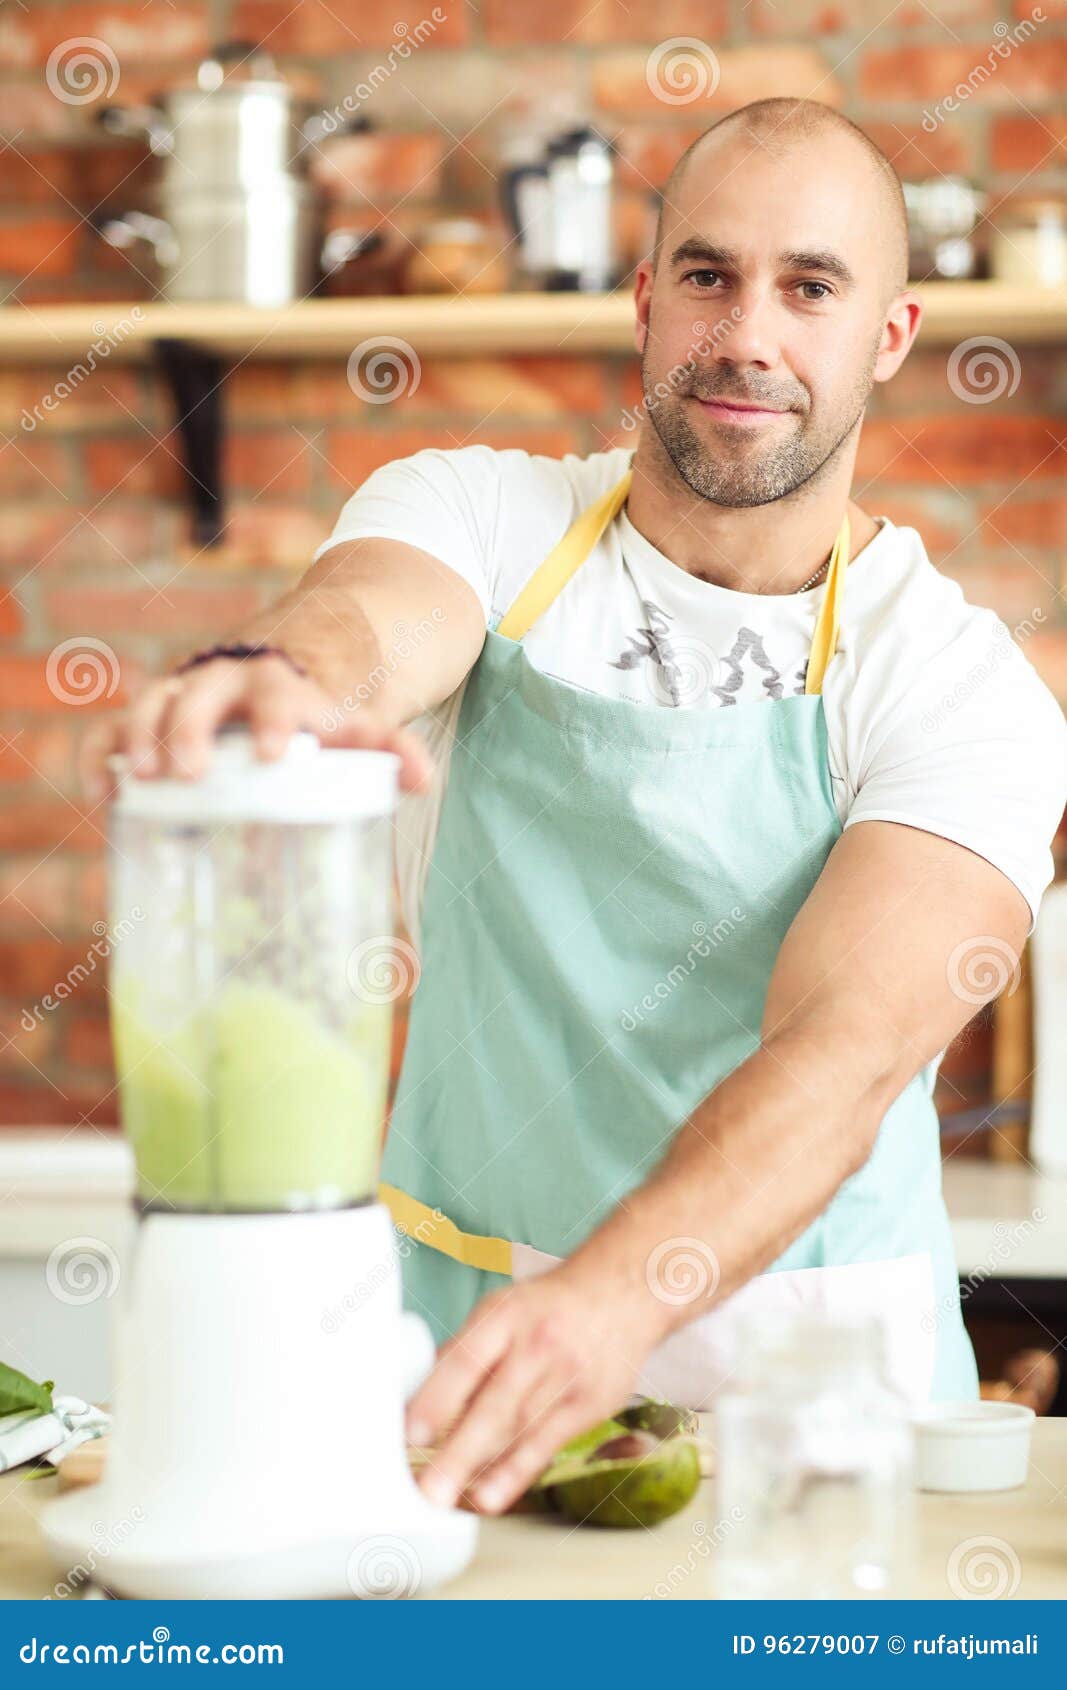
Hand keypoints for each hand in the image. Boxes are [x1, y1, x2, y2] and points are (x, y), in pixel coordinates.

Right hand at [78, 654, 432, 802]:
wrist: (294, 657)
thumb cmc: (324, 709)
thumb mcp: (358, 720)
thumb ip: (388, 746)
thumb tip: (423, 778)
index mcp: (284, 685)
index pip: (279, 696)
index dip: (275, 721)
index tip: (274, 754)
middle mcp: (228, 684)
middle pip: (202, 694)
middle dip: (191, 729)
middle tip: (188, 772)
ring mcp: (184, 696)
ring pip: (153, 703)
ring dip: (141, 738)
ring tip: (139, 780)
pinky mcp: (153, 718)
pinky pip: (114, 729)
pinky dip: (102, 754)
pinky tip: (100, 793)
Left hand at [405, 1265, 668, 1514]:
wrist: (620, 1295)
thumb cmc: (549, 1308)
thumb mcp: (503, 1309)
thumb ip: (466, 1350)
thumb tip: (419, 1395)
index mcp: (506, 1314)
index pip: (466, 1359)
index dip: (436, 1398)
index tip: (409, 1432)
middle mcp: (538, 1344)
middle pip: (494, 1404)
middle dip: (457, 1450)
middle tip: (427, 1488)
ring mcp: (567, 1376)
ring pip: (518, 1429)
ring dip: (480, 1467)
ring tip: (449, 1499)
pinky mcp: (589, 1404)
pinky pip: (545, 1444)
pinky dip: (515, 1472)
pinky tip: (492, 1495)